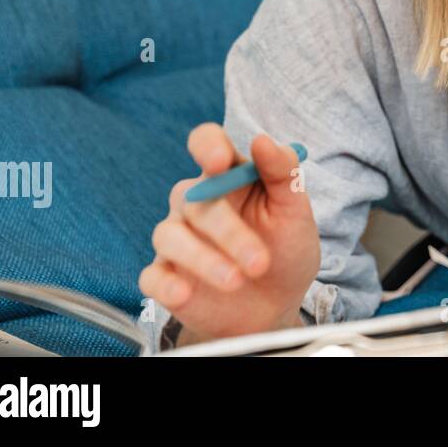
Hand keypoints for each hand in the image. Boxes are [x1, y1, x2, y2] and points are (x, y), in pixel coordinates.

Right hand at [138, 123, 321, 341]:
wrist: (276, 305)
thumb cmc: (285, 249)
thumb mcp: (295, 212)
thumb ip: (284, 174)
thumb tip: (263, 141)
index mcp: (228, 176)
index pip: (206, 143)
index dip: (207, 146)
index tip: (220, 162)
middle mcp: (196, 202)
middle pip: (194, 199)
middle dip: (228, 231)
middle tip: (260, 262)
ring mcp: (177, 239)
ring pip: (169, 236)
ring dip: (203, 259)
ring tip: (236, 281)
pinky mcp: (165, 276)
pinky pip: (152, 276)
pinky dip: (166, 284)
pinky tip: (185, 294)